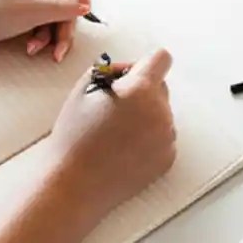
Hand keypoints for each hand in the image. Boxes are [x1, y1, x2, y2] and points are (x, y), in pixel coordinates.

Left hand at [0, 0, 93, 61]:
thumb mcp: (27, 9)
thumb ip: (62, 7)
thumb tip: (85, 5)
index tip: (81, 6)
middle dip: (66, 22)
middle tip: (62, 43)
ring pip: (57, 13)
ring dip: (54, 34)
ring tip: (44, 51)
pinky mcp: (20, 14)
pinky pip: (44, 23)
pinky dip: (42, 38)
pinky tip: (31, 48)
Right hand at [44, 49, 176, 218]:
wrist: (75, 183)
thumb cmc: (74, 136)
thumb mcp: (83, 91)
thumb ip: (110, 71)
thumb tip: (127, 70)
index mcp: (141, 90)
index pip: (162, 59)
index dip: (147, 63)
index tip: (133, 75)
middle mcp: (161, 112)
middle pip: (161, 88)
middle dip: (141, 91)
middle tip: (113, 107)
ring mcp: (168, 137)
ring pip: (161, 115)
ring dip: (145, 117)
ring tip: (114, 133)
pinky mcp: (168, 158)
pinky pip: (163, 139)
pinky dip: (148, 140)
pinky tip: (123, 150)